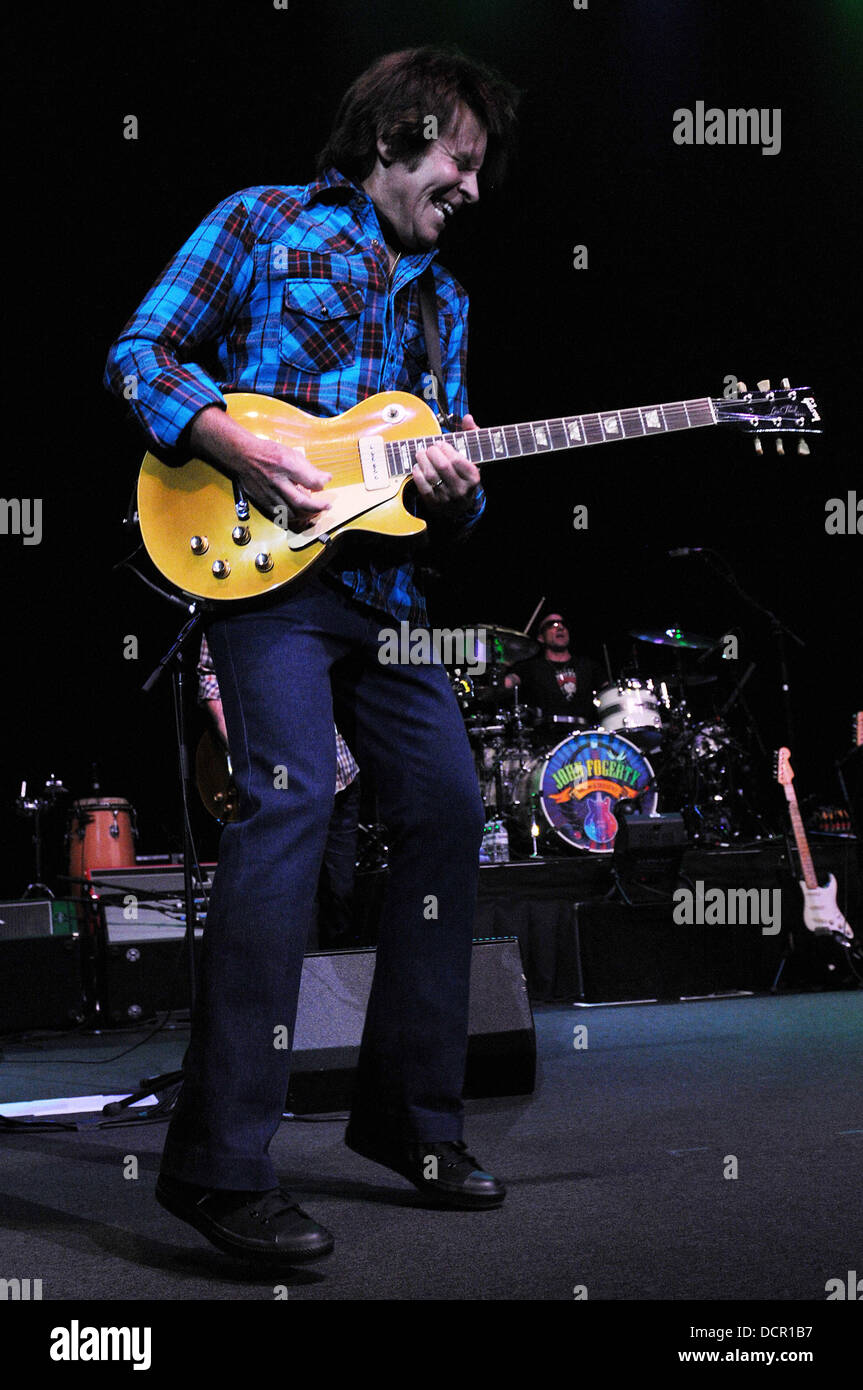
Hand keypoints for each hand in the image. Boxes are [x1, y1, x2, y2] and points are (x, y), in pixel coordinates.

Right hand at [189, 405, 330, 524]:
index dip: (321, 486)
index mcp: (285, 465)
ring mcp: (269, 494)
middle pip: (300, 502)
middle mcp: (277, 481)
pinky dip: (293, 518)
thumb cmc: (268, 454)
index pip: (310, 480)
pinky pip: (280, 516)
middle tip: (326, 506)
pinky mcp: (264, 502)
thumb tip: (326, 479)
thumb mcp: (291, 454)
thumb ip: (309, 468)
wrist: (243, 456)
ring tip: (314, 512)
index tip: (326, 485)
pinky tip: (300, 515)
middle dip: (317, 508)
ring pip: (291, 513)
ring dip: (306, 516)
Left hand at [412, 413, 480, 513]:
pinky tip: (417, 466)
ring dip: (422, 461)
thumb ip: (472, 434)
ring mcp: (447, 498)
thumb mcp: (473, 457)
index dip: (444, 449)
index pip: (456, 460)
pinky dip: (417, 474)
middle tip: (428, 448)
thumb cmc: (465, 475)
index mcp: (473, 477)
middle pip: (442, 466)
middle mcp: (461, 489)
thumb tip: (468, 417)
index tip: (439, 443)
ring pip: (431, 476)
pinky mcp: (434, 503)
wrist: (460, 506)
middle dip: (432, 453)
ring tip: (420, 453)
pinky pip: (423, 487)